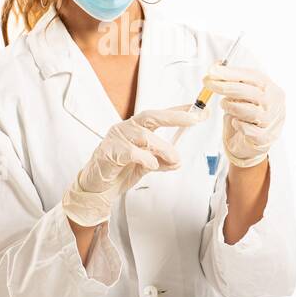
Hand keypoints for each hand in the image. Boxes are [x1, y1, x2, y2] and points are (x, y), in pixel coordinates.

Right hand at [62, 104, 208, 226]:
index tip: (198, 109)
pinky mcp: (108, 152)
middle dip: (174, 116)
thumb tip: (178, 161)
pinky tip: (152, 165)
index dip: (178, 111)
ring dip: (164, 148)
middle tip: (194, 120)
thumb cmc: (120, 171)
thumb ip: (162, 162)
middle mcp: (126, 128)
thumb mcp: (147, 165)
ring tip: (174, 159)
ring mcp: (116, 138)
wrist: (97, 187)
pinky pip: (131, 152)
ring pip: (144, 136)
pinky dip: (146, 158)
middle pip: (151, 116)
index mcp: (136, 128)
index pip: (159, 115)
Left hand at [201, 64, 285, 167]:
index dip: (232, 72)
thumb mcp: (241, 95)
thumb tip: (216, 68)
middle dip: (225, 86)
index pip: (253, 76)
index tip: (213, 70)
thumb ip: (233, 82)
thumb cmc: (246, 116)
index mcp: (271, 88)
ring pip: (248, 111)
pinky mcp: (265, 138)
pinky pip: (248, 129)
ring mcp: (272, 121)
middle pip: (249, 92)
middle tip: (209, 83)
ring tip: (224, 105)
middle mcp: (274, 103)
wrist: (250, 143)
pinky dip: (238, 125)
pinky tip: (235, 123)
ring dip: (231, 107)